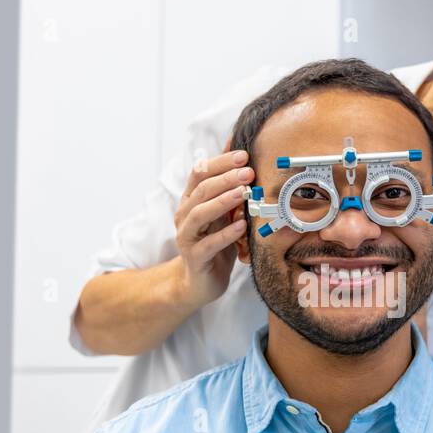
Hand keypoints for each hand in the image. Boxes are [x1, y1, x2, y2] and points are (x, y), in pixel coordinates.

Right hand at [173, 149, 253, 307]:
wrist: (201, 281)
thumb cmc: (216, 242)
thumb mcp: (224, 211)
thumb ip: (228, 185)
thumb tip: (237, 150)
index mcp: (190, 200)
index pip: (200, 173)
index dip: (220, 162)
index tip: (243, 155)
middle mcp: (184, 215)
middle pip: (201, 190)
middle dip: (226, 179)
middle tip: (248, 172)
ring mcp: (187, 237)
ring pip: (200, 214)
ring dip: (223, 201)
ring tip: (244, 193)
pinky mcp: (195, 258)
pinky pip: (209, 244)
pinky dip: (226, 234)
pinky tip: (242, 226)